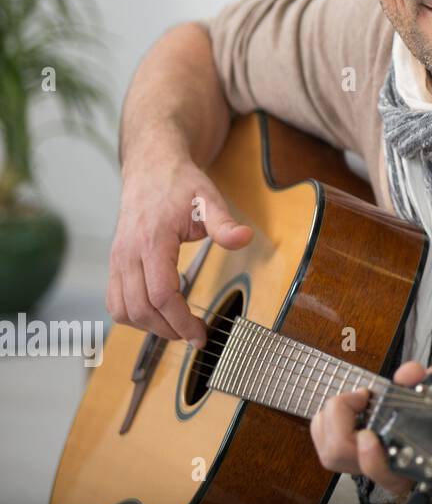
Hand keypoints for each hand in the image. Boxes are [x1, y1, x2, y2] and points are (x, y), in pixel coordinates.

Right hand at [107, 155, 252, 345]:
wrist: (151, 167)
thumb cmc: (181, 184)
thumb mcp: (209, 198)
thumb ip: (224, 223)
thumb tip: (244, 237)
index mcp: (151, 241)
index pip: (161, 294)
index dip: (180, 320)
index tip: (200, 333)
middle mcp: (127, 253)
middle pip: (140, 309)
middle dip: (168, 330)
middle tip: (195, 336)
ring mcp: (117, 258)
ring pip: (122, 310)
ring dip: (149, 327)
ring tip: (178, 328)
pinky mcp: (114, 262)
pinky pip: (115, 300)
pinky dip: (133, 315)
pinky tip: (158, 315)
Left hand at [310, 361, 431, 500]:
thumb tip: (408, 374)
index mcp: (415, 462)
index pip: (386, 475)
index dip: (372, 459)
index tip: (368, 435)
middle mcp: (387, 467)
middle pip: (342, 458)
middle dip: (340, 421)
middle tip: (362, 397)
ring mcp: (365, 460)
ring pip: (328, 451)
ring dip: (332, 417)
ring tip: (358, 398)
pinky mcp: (350, 450)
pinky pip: (323, 438)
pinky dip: (328, 417)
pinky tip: (349, 404)